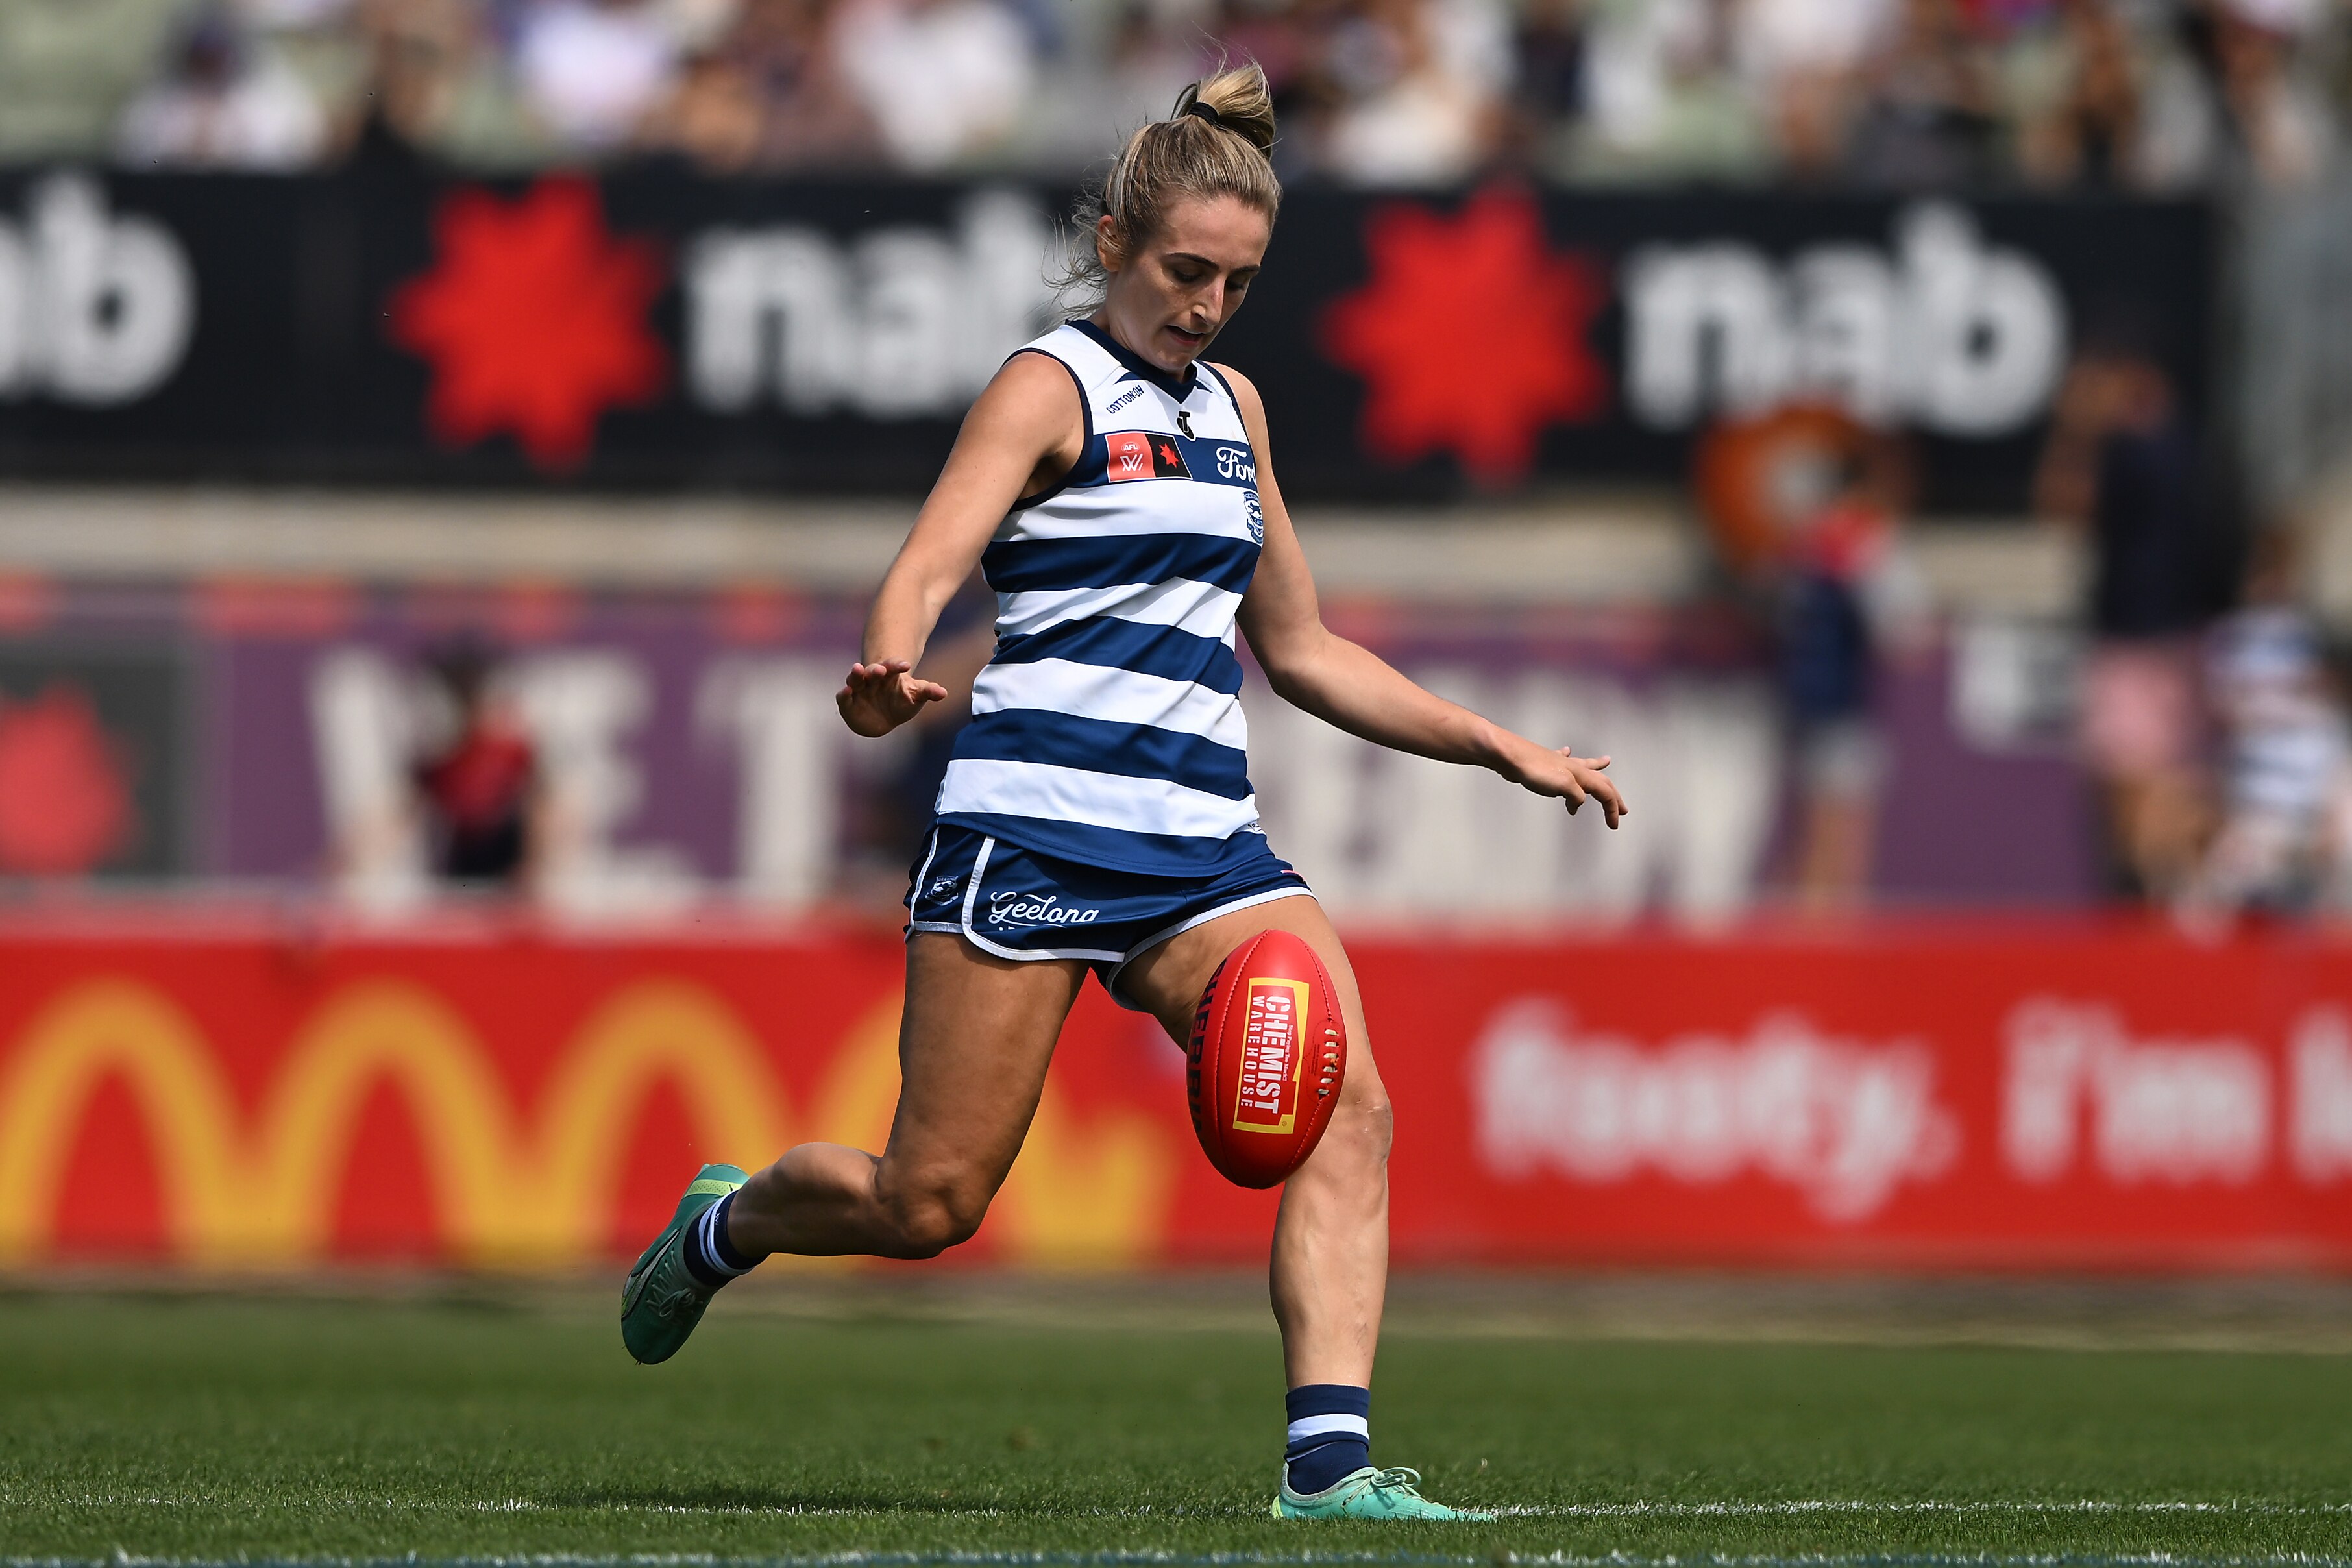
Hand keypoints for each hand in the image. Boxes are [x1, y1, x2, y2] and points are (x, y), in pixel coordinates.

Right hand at [837, 659, 948, 736]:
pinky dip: (844, 694)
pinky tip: (846, 691)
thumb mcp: (916, 696)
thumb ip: (928, 692)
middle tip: (879, 669)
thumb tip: (943, 693)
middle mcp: (872, 680)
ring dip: (856, 674)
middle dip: (875, 669)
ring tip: (857, 669)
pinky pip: (844, 697)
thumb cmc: (902, 702)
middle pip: (872, 671)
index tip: (906, 665)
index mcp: (889, 676)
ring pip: (855, 679)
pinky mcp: (848, 702)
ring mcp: (859, 690)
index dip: (897, 665)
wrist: (884, 716)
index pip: (892, 667)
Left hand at [1502, 741, 1627, 828]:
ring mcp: (1560, 764)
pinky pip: (1563, 760)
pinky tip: (1567, 750)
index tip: (1614, 825)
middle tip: (1623, 808)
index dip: (1612, 808)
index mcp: (1581, 775)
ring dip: (1597, 769)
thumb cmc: (1535, 770)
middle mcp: (1574, 768)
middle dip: (1613, 795)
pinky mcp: (1546, 764)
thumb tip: (1577, 804)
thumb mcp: (1562, 786)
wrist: (1510, 756)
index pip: (1605, 792)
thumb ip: (1576, 796)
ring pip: (1585, 766)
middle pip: (1601, 780)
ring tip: (1605, 763)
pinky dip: (1570, 757)